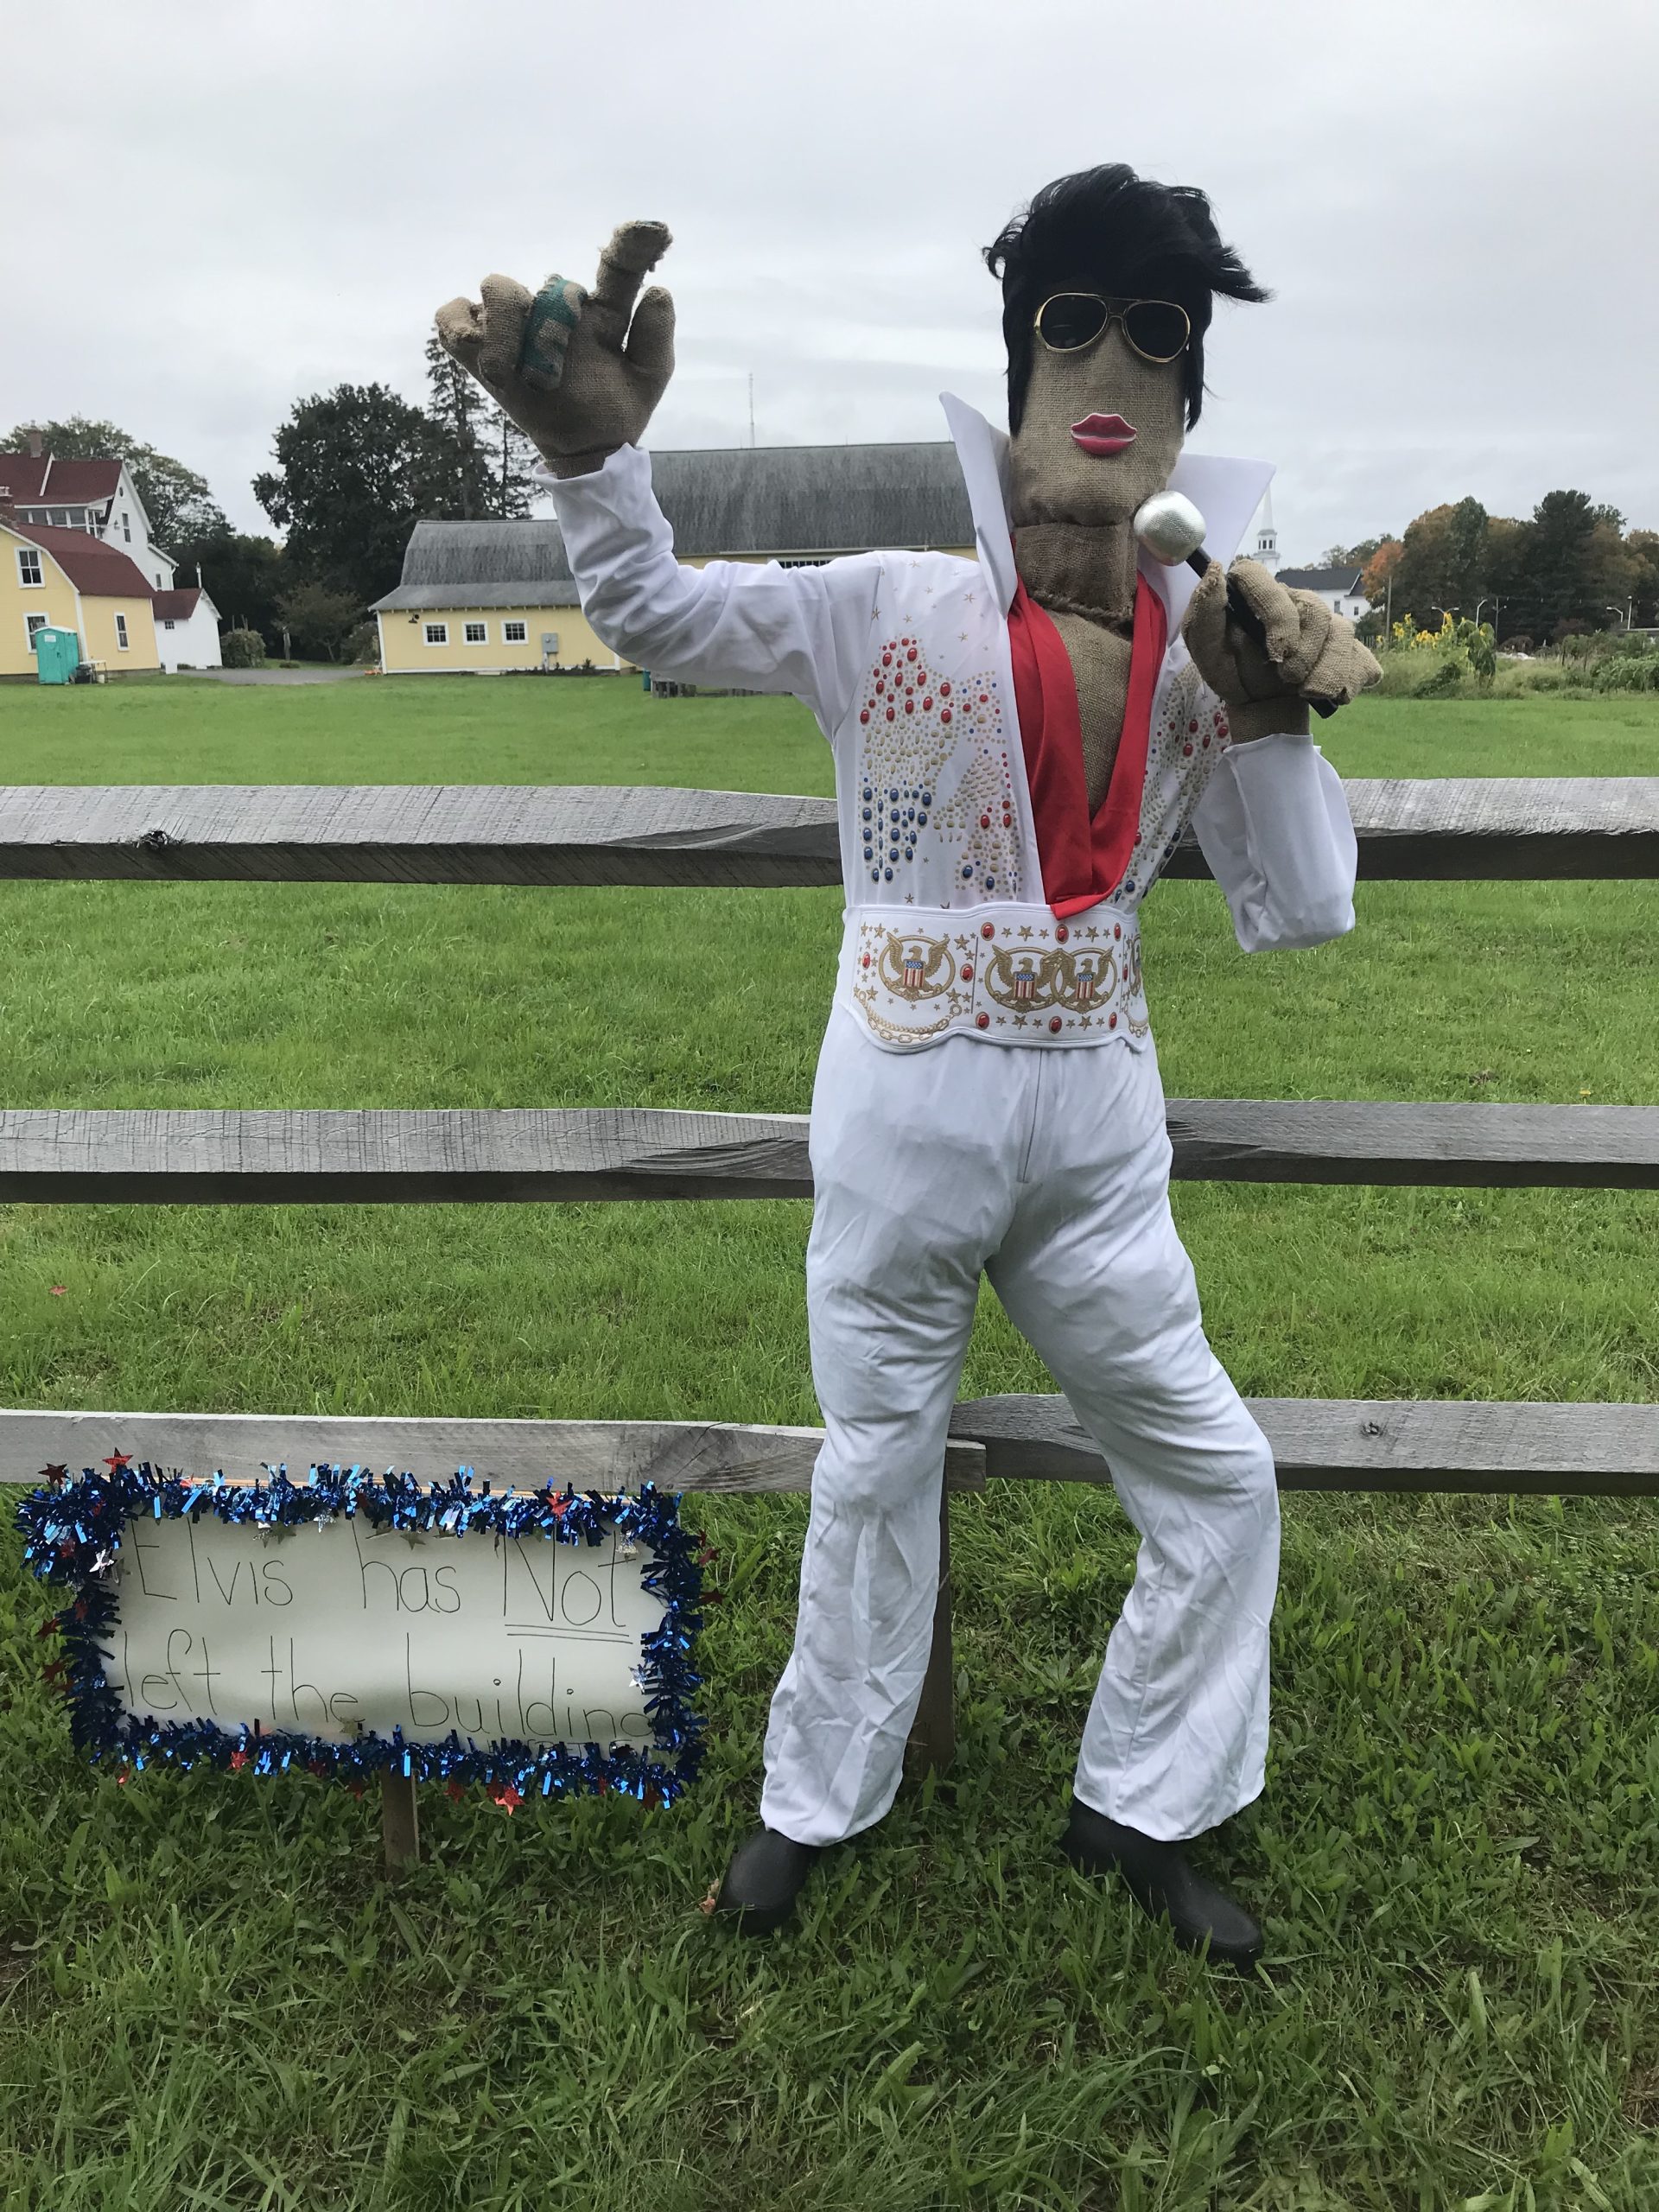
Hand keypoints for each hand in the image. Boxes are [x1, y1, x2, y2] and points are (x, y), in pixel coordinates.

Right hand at [434, 220, 675, 476]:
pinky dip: (459, 327)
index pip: (617, 268)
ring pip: (498, 289)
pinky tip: (484, 361)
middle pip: (548, 284)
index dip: (632, 247)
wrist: (586, 448)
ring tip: (511, 371)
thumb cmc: (619, 409)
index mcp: (602, 313)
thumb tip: (658, 291)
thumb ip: (655, 337)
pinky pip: (453, 316)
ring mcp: (519, 326)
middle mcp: (558, 309)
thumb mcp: (648, 377)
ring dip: (504, 327)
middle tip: (556, 370)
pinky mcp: (482, 346)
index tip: (652, 232)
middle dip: (553, 323)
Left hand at [1182, 556, 1379, 740]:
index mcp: (1256, 593)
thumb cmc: (1232, 672)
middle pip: (1314, 609)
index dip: (1277, 613)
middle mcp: (1293, 599)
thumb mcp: (1206, 650)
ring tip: (1306, 692)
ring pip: (1341, 632)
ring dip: (1326, 671)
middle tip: (1287, 677)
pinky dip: (1348, 681)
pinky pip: (1360, 656)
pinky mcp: (1346, 646)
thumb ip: (1204, 613)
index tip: (1276, 651)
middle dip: (1304, 652)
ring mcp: (1323, 621)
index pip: (1263, 578)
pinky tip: (1332, 695)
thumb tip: (1215, 571)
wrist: (1260, 704)